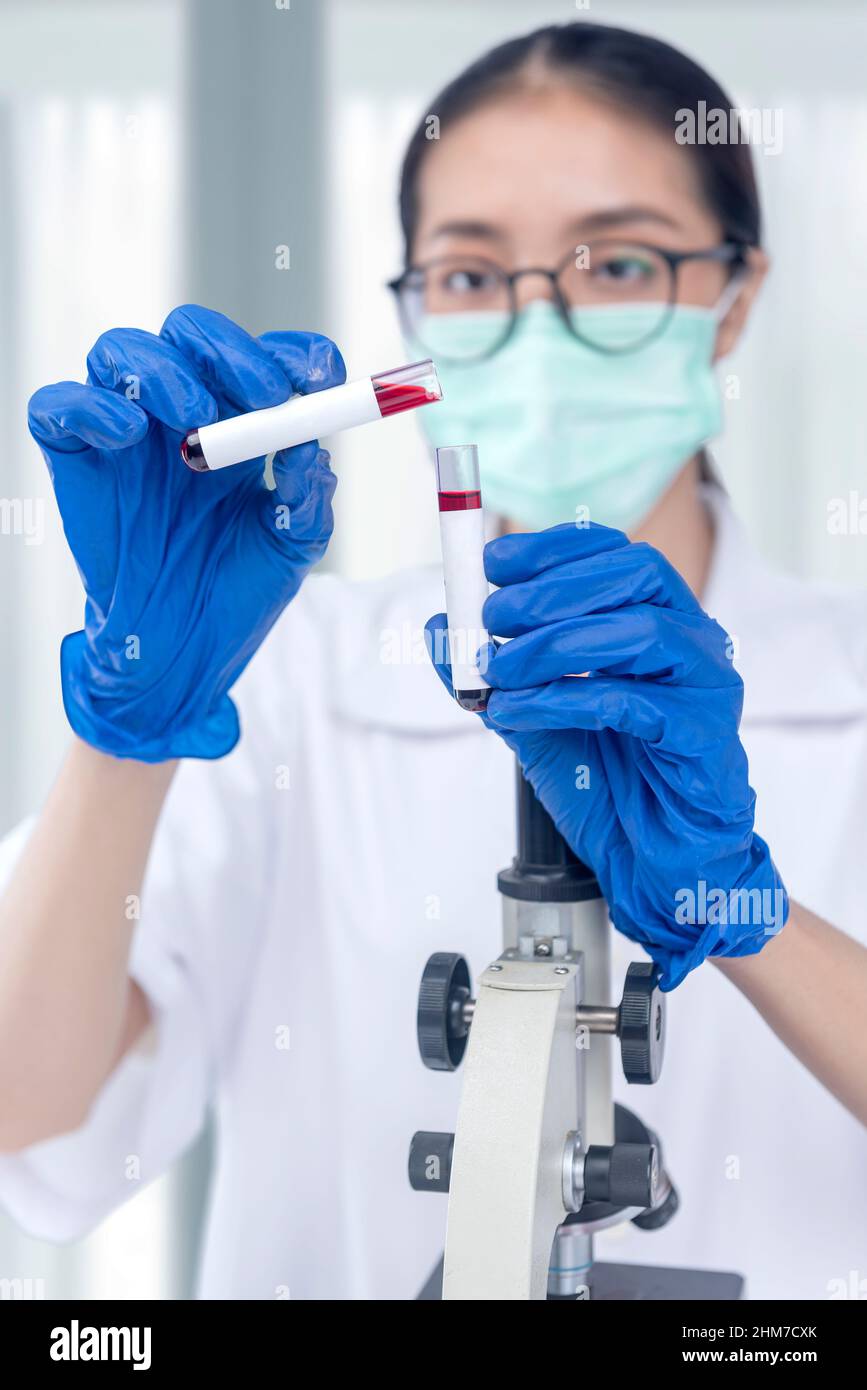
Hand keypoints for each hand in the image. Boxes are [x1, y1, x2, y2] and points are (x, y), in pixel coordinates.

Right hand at [29, 305, 343, 760]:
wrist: (181, 653)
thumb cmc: (235, 593)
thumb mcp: (291, 545)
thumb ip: (308, 494)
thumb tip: (311, 445)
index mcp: (242, 421)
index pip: (267, 359)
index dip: (296, 355)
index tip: (323, 376)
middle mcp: (181, 414)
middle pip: (191, 334)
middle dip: (230, 352)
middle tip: (263, 395)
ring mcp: (124, 432)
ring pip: (121, 351)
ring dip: (163, 370)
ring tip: (196, 417)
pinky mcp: (74, 457)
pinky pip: (60, 404)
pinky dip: (90, 405)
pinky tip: (127, 434)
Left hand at [426, 523, 787, 988]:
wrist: (650, 861)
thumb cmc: (606, 783)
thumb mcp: (531, 718)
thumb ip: (490, 673)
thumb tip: (437, 628)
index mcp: (654, 619)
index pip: (614, 553)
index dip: (553, 547)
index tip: (492, 562)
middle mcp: (690, 640)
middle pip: (635, 574)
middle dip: (553, 589)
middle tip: (492, 617)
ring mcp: (705, 685)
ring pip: (640, 631)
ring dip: (555, 644)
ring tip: (499, 672)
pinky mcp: (703, 736)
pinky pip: (632, 704)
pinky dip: (564, 700)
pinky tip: (520, 712)